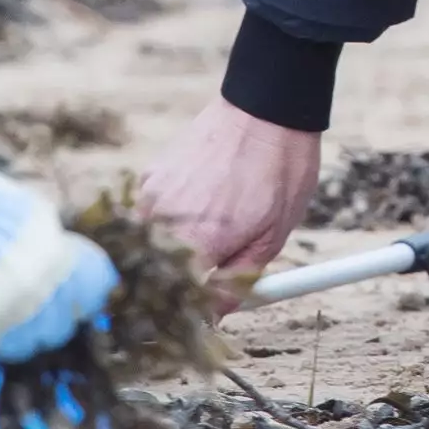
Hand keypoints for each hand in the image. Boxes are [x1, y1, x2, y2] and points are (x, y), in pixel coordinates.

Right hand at [141, 96, 322, 307]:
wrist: (265, 107)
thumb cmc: (280, 169)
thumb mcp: (273, 235)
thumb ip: (238, 281)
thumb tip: (213, 317)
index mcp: (200, 243)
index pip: (173, 303)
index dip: (180, 317)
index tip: (189, 321)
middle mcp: (164, 222)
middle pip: (152, 277)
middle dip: (171, 288)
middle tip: (199, 284)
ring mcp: (151, 197)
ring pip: (147, 247)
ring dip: (168, 254)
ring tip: (207, 236)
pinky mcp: (148, 178)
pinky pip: (149, 217)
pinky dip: (167, 223)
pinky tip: (199, 206)